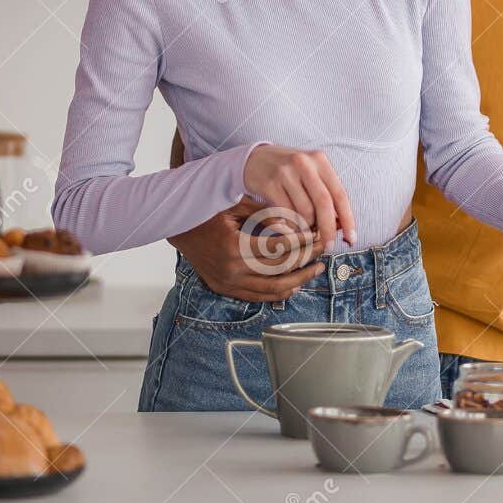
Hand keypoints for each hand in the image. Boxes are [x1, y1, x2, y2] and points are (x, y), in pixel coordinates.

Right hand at [168, 198, 322, 301]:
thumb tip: (298, 222)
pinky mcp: (226, 289)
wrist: (179, 230)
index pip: (279, 248)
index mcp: (234, 246)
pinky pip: (258, 297)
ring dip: (298, 280)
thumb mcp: (235, 206)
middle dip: (306, 259)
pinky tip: (295, 285)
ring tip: (316, 269)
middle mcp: (232, 269)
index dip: (302, 242)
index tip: (317, 234)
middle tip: (324, 249)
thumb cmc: (207, 213)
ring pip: (272, 289)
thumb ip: (265, 214)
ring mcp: (228, 283)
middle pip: (280, 270)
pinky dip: (279, 293)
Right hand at [243, 145, 357, 250]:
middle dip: (328, 229)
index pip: (339, 194)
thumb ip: (325, 193)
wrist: (255, 158)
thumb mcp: (310, 173)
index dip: (348, 219)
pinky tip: (291, 227)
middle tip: (329, 245)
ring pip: (304, 210)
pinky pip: (286, 213)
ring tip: (306, 230)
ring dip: (307, 227)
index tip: (351, 238)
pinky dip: (291, 225)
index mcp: (320, 161)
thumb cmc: (289, 170)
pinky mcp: (269, 183)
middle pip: (323, 203)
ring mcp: (285, 173)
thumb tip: (339, 226)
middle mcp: (304, 164)